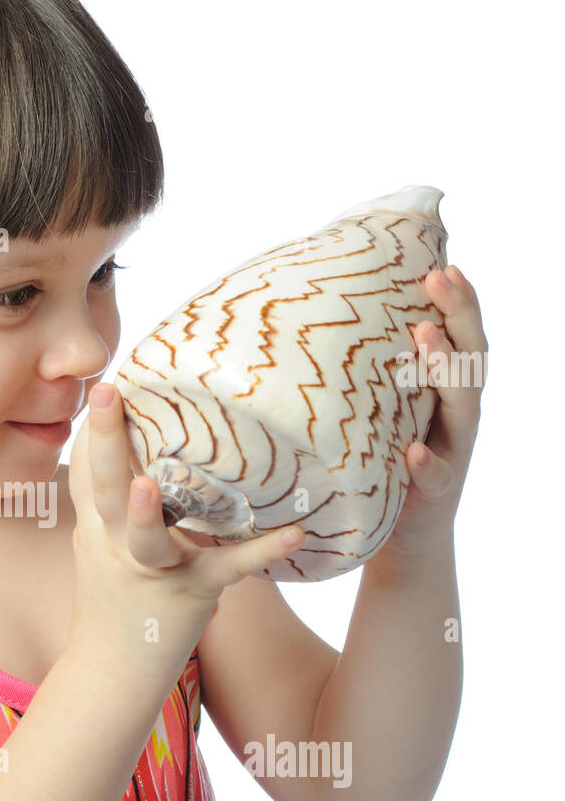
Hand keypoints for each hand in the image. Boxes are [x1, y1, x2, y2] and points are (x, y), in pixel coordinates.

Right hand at [67, 384, 302, 679]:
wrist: (112, 671)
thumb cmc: (116, 600)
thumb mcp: (102, 546)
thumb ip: (115, 504)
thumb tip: (138, 452)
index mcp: (97, 525)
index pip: (88, 469)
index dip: (92, 427)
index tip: (104, 379)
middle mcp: (116, 542)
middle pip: (102, 487)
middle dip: (101, 439)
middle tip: (103, 392)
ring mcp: (152, 568)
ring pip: (147, 538)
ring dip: (145, 512)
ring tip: (148, 486)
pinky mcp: (192, 591)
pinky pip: (228, 568)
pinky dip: (261, 552)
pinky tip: (294, 532)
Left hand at [373, 264, 487, 571]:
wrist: (402, 536)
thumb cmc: (385, 461)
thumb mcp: (384, 412)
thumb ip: (376, 374)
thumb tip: (330, 321)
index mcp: (446, 392)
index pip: (460, 338)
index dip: (458, 301)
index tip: (443, 264)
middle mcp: (458, 416)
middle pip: (469, 359)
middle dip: (458, 315)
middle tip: (439, 277)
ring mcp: (451, 452)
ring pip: (460, 406)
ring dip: (445, 368)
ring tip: (426, 335)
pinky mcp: (433, 494)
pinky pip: (433, 476)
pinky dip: (424, 462)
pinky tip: (412, 451)